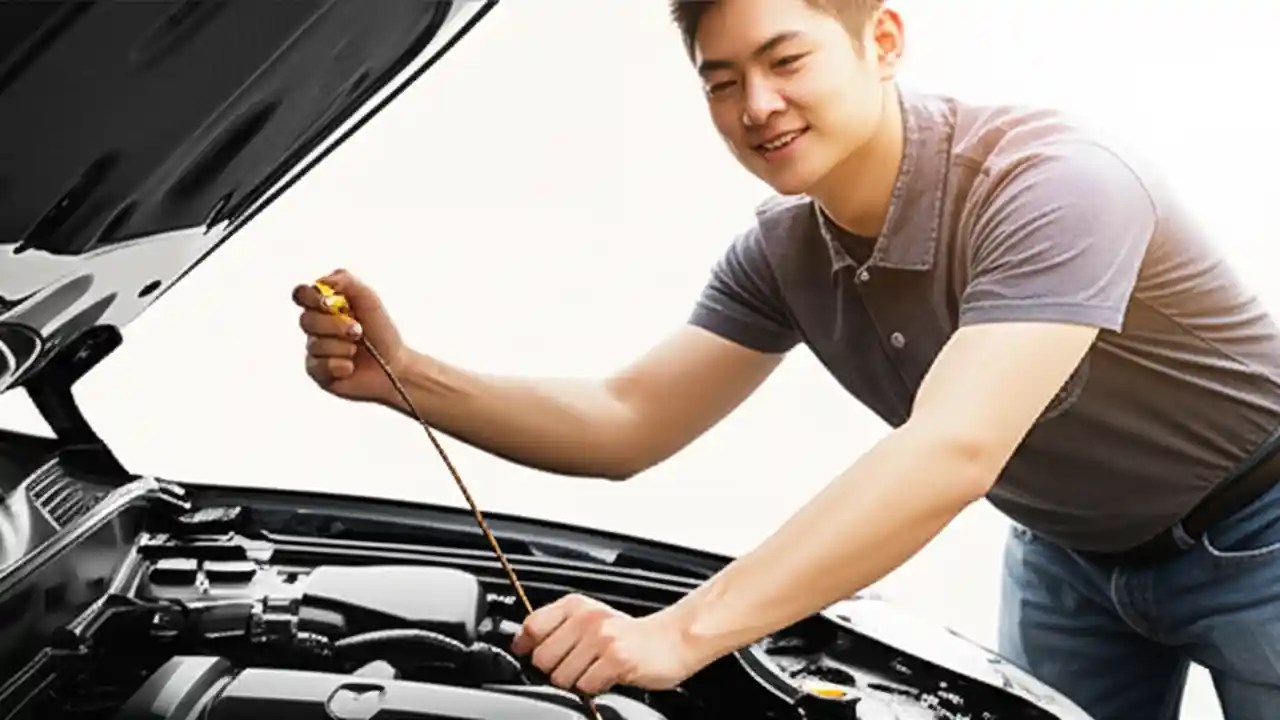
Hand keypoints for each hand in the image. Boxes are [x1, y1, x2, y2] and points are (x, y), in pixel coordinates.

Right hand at [292, 268, 407, 405]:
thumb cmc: (382, 332)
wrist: (395, 366)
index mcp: (324, 306)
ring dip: (342, 347)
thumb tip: (322, 281)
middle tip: (358, 331)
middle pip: (305, 320)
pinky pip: (317, 366)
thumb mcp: (369, 299)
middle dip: (334, 325)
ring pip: (314, 345)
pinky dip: (339, 366)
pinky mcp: (318, 372)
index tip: (326, 303)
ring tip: (357, 350)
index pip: (302, 295)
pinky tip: (351, 367)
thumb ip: (347, 281)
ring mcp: (315, 350)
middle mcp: (316, 327)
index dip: (309, 297)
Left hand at [511, 594, 705, 694]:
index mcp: (576, 605)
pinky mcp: (616, 659)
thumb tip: (521, 642)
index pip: (532, 626)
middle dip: (555, 670)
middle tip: (575, 666)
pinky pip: (586, 686)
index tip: (529, 654)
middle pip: (542, 658)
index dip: (526, 646)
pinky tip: (606, 677)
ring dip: (576, 681)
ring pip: (561, 676)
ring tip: (594, 670)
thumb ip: (559, 626)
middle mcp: (587, 618)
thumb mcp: (591, 618)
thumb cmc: (630, 634)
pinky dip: (594, 688)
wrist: (672, 639)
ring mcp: (601, 638)